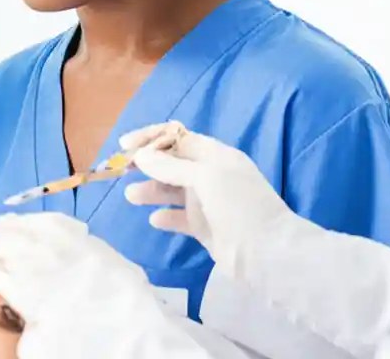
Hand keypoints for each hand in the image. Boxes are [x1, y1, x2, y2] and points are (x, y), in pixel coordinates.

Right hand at [0, 213, 167, 358]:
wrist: (138, 333)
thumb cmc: (87, 345)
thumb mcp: (42, 346)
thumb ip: (20, 325)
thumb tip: (12, 310)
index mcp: (21, 285)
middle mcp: (37, 258)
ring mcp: (62, 244)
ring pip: (22, 227)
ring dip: (3, 230)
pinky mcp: (85, 239)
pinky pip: (52, 220)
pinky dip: (34, 220)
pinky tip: (28, 223)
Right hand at [121, 125, 294, 276]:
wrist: (267, 252)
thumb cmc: (239, 205)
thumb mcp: (206, 177)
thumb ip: (171, 166)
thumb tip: (141, 156)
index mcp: (216, 156)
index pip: (178, 138)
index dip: (151, 139)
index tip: (125, 146)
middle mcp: (211, 175)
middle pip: (172, 163)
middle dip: (148, 165)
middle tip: (122, 170)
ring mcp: (208, 202)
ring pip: (172, 190)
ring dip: (151, 190)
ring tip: (131, 196)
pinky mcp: (205, 228)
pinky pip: (179, 217)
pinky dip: (166, 216)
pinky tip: (155, 219)